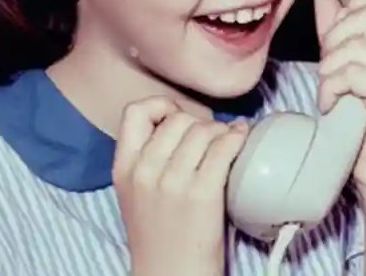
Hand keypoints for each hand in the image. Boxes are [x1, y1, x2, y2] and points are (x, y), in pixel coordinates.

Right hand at [112, 96, 249, 275]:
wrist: (170, 275)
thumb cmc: (159, 237)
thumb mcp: (136, 194)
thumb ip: (147, 159)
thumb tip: (183, 125)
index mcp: (124, 169)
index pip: (135, 112)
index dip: (161, 106)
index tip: (178, 117)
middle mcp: (145, 171)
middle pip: (178, 119)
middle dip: (200, 122)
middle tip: (211, 136)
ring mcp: (173, 181)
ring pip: (203, 129)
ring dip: (221, 130)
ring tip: (228, 140)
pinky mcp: (202, 192)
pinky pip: (224, 147)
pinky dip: (238, 137)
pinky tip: (242, 139)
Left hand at [315, 0, 365, 199]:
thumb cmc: (364, 128)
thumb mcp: (346, 71)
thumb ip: (337, 34)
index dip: (359, 2)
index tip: (340, 33)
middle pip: (365, 15)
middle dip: (334, 40)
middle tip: (330, 73)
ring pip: (354, 45)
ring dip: (329, 70)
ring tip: (330, 94)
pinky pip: (352, 72)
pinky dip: (331, 89)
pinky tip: (332, 108)